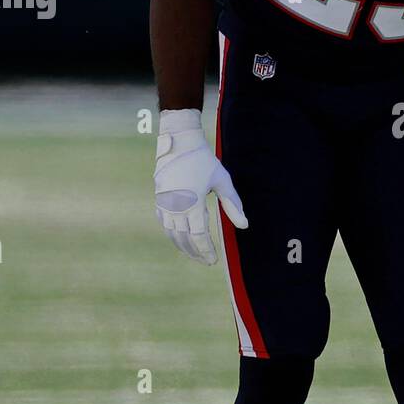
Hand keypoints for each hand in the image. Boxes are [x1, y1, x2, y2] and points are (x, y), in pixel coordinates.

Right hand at [154, 108, 246, 264]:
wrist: (179, 142)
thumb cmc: (204, 160)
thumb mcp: (223, 181)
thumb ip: (233, 204)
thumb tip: (245, 225)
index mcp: (192, 202)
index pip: (198, 235)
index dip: (205, 250)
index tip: (213, 260)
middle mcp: (175, 205)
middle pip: (184, 238)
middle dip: (195, 252)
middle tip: (206, 261)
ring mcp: (164, 203)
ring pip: (171, 233)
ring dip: (183, 246)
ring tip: (194, 254)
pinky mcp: (159, 199)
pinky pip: (164, 223)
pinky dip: (172, 234)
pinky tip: (181, 238)